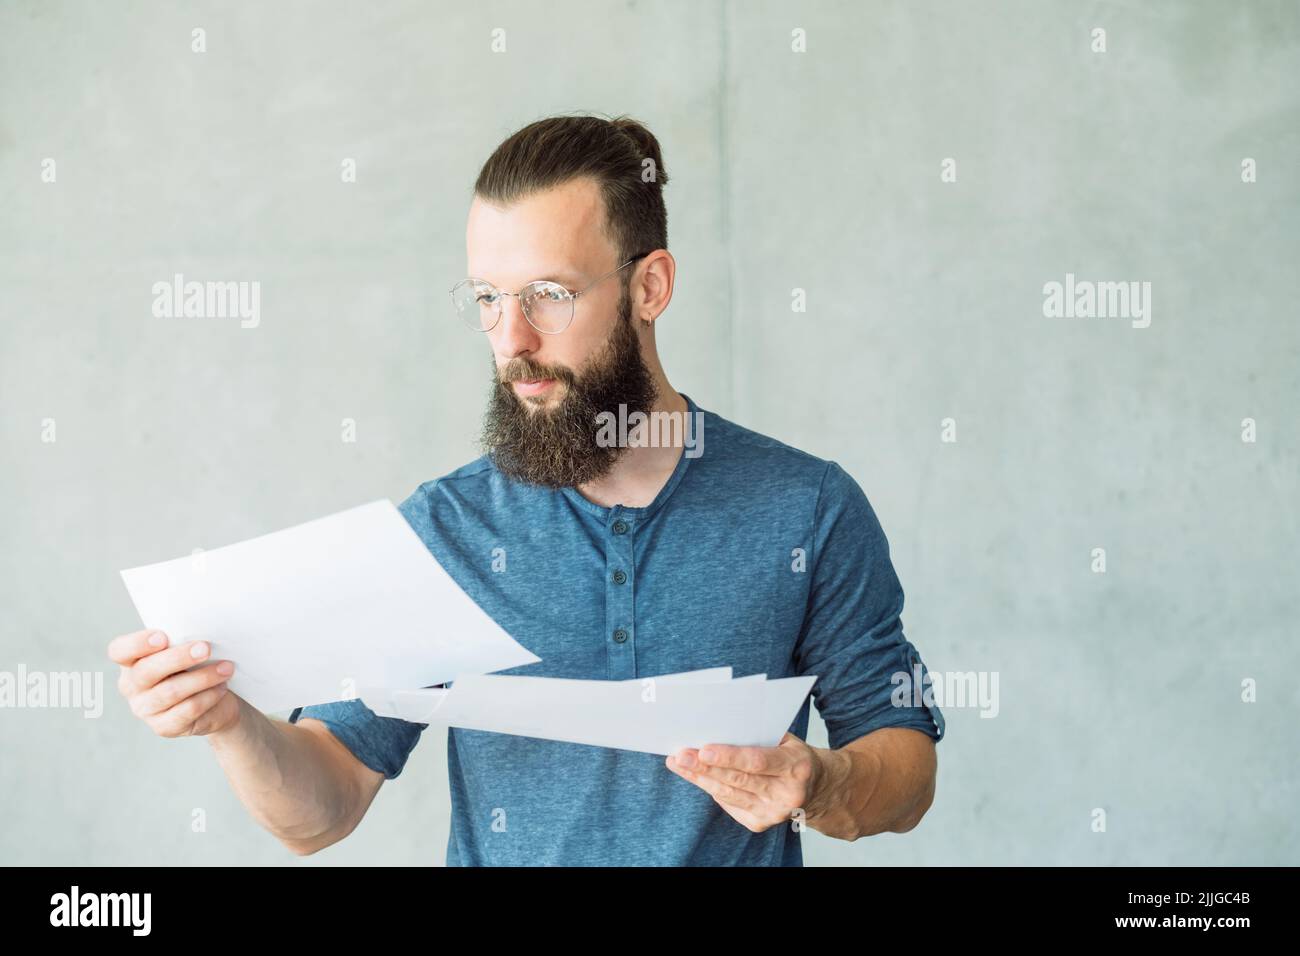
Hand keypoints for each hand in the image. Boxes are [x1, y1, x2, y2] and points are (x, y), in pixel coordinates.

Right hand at [108, 629, 242, 736]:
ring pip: (171, 691)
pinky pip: (187, 710)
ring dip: (203, 677)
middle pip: (147, 671)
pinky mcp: (163, 727)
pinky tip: (222, 687)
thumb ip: (182, 641)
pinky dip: (208, 696)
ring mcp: (145, 709)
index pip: (119, 651)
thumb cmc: (197, 666)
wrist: (216, 700)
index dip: (137, 644)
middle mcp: (132, 686)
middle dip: (179, 657)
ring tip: (226, 668)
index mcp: (131, 661)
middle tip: (205, 648)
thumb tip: (199, 632)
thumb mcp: (186, 650)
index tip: (163, 637)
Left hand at [666, 732, 827, 832]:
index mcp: (796, 767)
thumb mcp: (787, 740)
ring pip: (728, 794)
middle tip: (681, 755)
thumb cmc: (795, 757)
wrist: (818, 789)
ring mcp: (773, 814)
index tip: (703, 749)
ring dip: (700, 778)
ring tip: (679, 763)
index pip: (757, 761)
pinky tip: (697, 776)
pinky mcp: (760, 824)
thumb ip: (758, 735)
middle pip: (737, 780)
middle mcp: (786, 794)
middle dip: (705, 767)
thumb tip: (719, 726)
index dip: (729, 756)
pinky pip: (728, 804)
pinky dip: (711, 788)